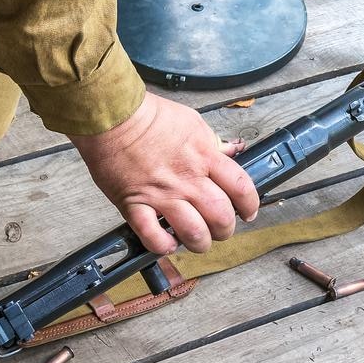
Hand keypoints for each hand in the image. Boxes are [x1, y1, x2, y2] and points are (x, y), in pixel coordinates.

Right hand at [72, 92, 258, 254]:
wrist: (113, 116)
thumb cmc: (149, 116)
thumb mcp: (192, 122)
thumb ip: (212, 142)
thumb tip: (231, 149)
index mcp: (205, 157)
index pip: (241, 187)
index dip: (250, 204)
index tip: (248, 211)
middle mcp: (187, 179)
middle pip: (221, 216)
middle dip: (225, 229)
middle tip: (220, 228)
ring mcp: (161, 194)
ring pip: (193, 232)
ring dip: (200, 242)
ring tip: (196, 240)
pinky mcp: (135, 204)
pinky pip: (152, 236)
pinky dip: (163, 246)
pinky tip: (166, 243)